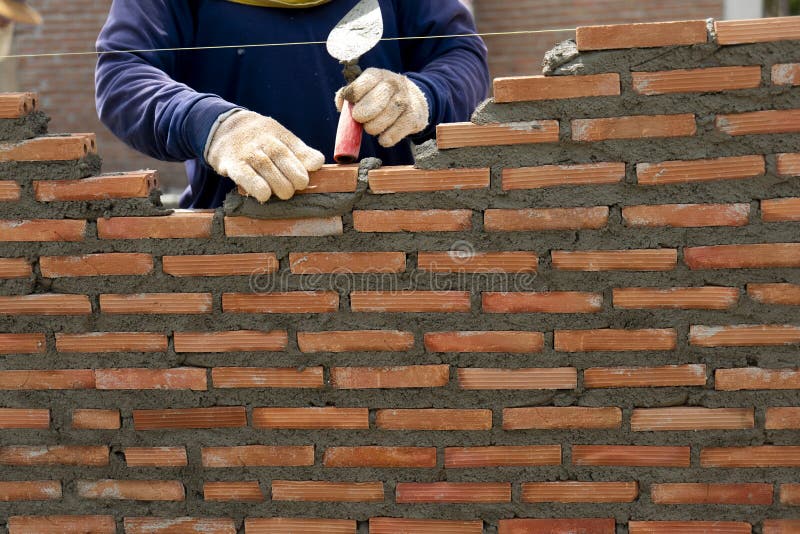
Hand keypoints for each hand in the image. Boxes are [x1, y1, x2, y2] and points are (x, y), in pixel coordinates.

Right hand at [205, 110, 324, 202]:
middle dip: (293, 174)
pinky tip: (265, 195)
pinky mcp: (232, 164)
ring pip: (265, 166)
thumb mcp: (280, 138)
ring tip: (286, 194)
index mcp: (278, 134)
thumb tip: (317, 163)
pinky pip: (244, 175)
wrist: (222, 128)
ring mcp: (247, 152)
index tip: (314, 167)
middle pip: (281, 156)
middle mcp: (263, 141)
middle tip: (299, 186)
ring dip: (278, 183)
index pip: (294, 145)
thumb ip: (299, 152)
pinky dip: (256, 186)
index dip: (306, 158)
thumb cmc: (259, 139)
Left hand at [336, 68, 428, 147]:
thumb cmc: (383, 95)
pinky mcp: (413, 118)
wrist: (415, 98)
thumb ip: (349, 94)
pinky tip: (384, 135)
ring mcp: (405, 100)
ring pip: (379, 124)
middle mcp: (392, 84)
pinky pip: (390, 136)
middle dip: (361, 117)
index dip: (351, 100)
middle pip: (369, 107)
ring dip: (372, 129)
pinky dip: (384, 139)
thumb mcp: (367, 87)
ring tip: (373, 126)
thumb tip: (341, 104)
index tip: (353, 105)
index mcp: (376, 75)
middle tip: (361, 118)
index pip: (356, 89)